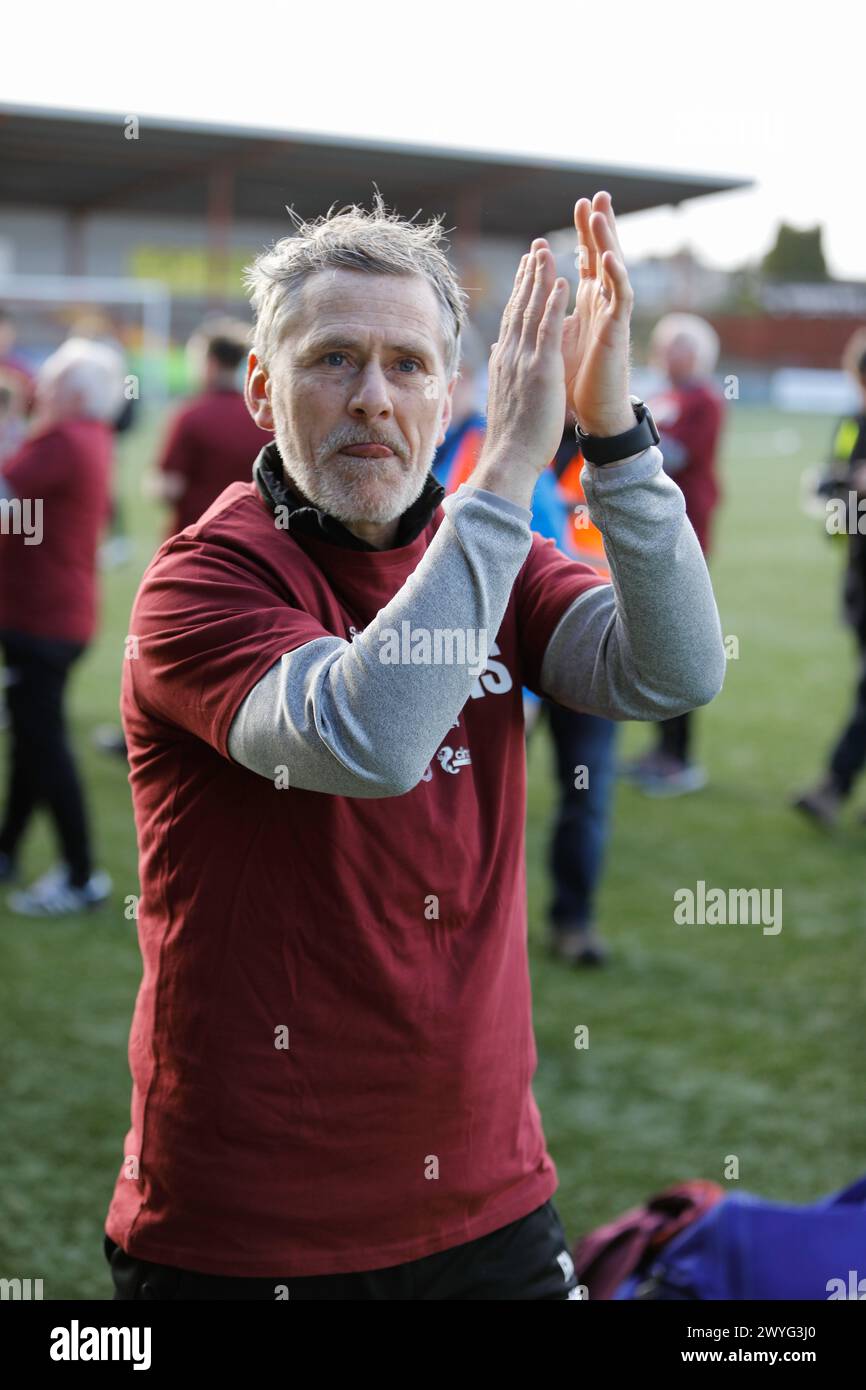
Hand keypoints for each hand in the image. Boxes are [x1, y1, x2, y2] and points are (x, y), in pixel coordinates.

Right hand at [480, 240, 568, 486]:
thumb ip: (503, 370)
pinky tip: (563, 283)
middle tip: (536, 248)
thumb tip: (497, 354)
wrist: (509, 458)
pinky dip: (555, 305)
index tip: (527, 269)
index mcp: (504, 362)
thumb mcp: (504, 396)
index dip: (520, 291)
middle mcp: (510, 356)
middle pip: (519, 307)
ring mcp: (524, 361)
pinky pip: (548, 331)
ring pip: (532, 311)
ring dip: (541, 279)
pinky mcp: (541, 371)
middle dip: (528, 275)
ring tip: (548, 251)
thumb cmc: (511, 436)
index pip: (512, 319)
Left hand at [562, 192, 634, 436]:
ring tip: (600, 214)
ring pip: (614, 270)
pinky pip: (621, 298)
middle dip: (600, 227)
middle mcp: (603, 305)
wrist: (594, 412)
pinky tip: (607, 257)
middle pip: (603, 255)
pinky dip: (615, 277)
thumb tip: (536, 307)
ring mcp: (613, 315)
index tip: (579, 204)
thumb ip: (551, 319)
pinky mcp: (618, 331)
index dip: (583, 234)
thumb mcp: (557, 342)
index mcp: (588, 304)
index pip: (587, 260)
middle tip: (597, 194)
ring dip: (608, 241)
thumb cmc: (578, 381)